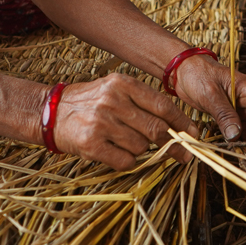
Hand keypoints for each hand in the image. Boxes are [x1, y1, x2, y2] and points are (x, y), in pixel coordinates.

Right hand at [52, 73, 199, 169]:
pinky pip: (125, 160)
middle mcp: (113, 100)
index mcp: (122, 83)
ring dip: (142, 150)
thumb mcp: (114, 89)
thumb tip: (178, 125)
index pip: (162, 104)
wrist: (50, 112)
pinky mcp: (91, 144)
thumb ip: (142, 102)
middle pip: (156, 128)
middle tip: (184, 155)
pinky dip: (127, 161)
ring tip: (126, 143)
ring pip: (141, 146)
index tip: (195, 134)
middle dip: (174, 144)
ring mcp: (102, 122)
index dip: (182, 122)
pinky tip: (116, 152)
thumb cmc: (89, 102)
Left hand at [174, 54, 245, 142]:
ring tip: (236, 148)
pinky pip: (240, 131)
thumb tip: (235, 136)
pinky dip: (238, 140)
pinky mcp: (230, 117)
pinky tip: (230, 145)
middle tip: (245, 147)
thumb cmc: (197, 73)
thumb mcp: (210, 93)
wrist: (182, 71)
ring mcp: (240, 110)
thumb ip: (223, 114)